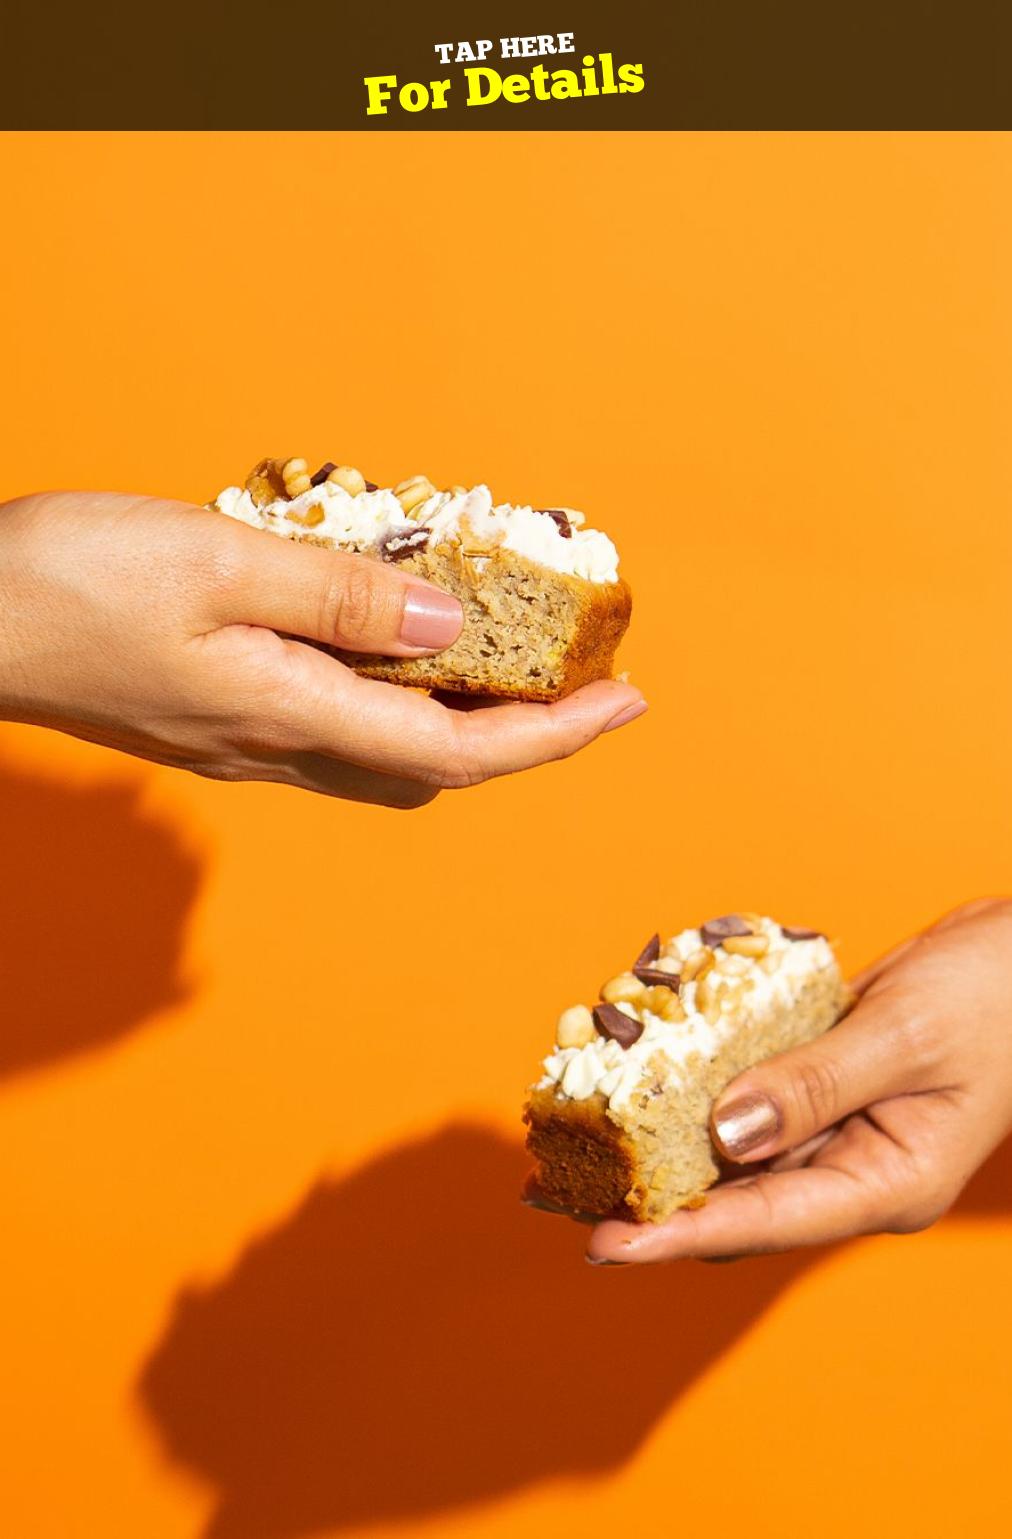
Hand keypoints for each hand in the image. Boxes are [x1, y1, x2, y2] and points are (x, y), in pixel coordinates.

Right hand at [0, 492, 645, 805]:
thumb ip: (337, 597)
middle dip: (525, 733)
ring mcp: (247, 738)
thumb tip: (446, 631)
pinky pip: (340, 723)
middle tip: (587, 677)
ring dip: (463, 717)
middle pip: (435, 768)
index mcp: (288, 713)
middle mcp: (277, 745)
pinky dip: (398, 694)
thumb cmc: (72, 583)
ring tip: (516, 656)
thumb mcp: (217, 563)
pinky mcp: (222, 715)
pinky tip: (403, 641)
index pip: (456, 754)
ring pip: (390, 753)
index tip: (626, 701)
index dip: (552, 737)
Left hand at [587, 899, 1011, 1263]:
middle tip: (563, 1190)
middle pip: (738, 1202)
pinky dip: (700, 1088)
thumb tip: (724, 1134)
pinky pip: (750, 1099)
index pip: (767, 1224)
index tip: (604, 1244)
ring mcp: (835, 1132)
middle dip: (654, 1199)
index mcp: (887, 1186)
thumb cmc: (991, 998)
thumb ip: (812, 1085)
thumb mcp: (902, 1037)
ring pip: (734, 1153)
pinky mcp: (820, 1091)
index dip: (679, 1236)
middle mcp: (852, 1170)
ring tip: (584, 1136)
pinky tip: (646, 1071)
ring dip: (665, 1141)